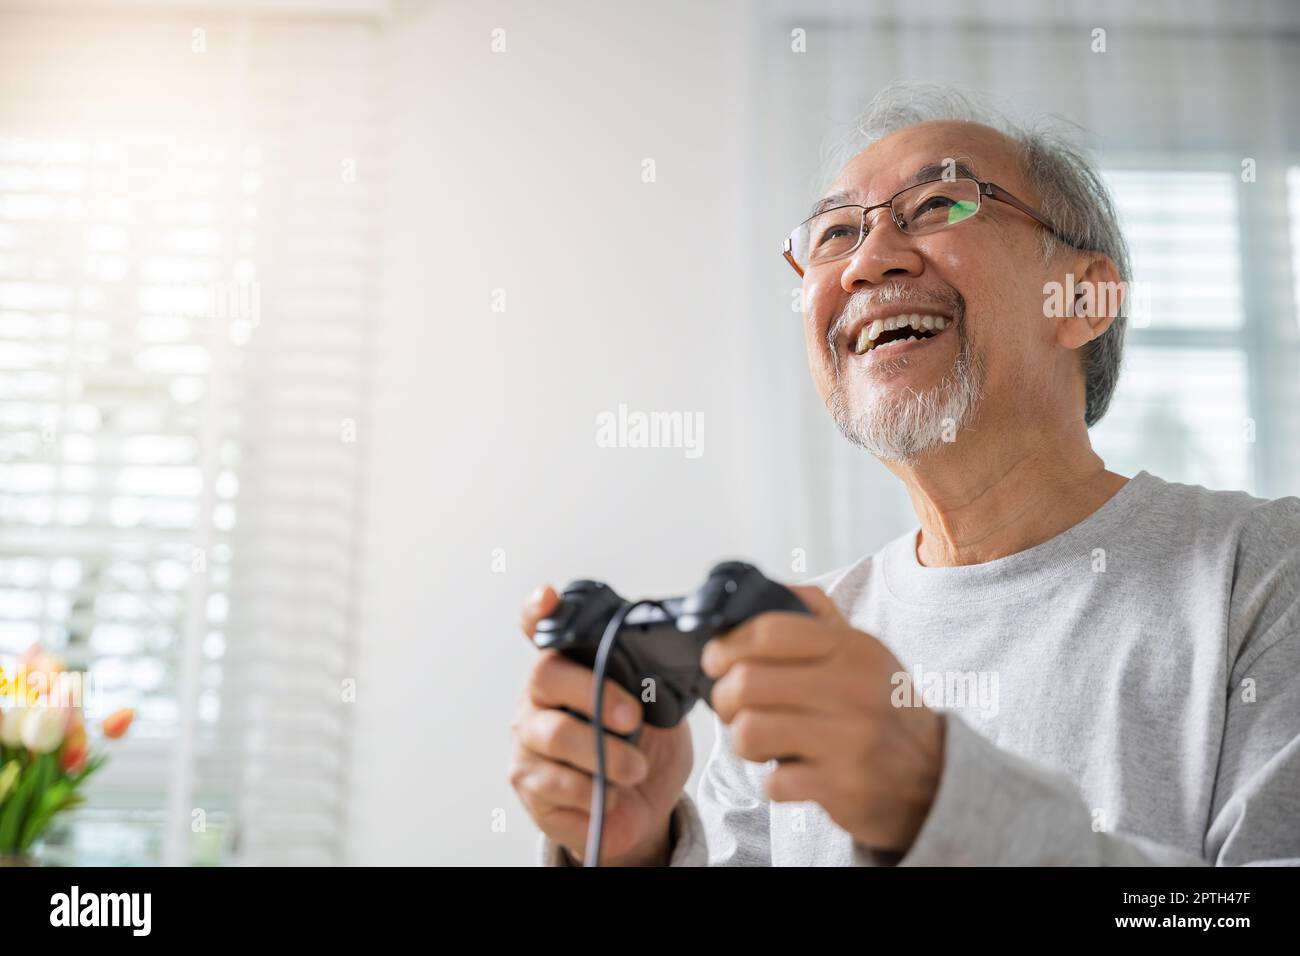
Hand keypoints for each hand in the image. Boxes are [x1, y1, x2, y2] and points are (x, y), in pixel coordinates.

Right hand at [509, 585, 692, 865]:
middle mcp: (539, 697)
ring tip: (636, 770)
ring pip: (555, 734)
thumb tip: (665, 673)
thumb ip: (653, 688)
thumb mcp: (661, 714)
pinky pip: (556, 782)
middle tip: (633, 719)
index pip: (542, 631)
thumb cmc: (644, 753)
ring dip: (604, 755)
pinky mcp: (527, 782)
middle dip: (596, 695)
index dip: (539, 612)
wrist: (641, 813)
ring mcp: (528, 738)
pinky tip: (609, 797)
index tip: (548, 596)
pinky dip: (593, 793)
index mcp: (571, 668)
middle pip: (548, 676)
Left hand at [702, 585, 944, 854]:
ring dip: (743, 741)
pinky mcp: (844, 787)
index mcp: (852, 648)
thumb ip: (819, 619)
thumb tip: (770, 587)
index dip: (728, 643)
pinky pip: (773, 782)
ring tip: (759, 741)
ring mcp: (849, 740)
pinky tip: (793, 774)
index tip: (716, 658)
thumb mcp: (866, 653)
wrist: (938, 777)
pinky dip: (773, 782)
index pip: (768, 630)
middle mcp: (852, 689)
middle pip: (746, 682)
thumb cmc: (885, 708)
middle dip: (725, 697)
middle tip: (732, 706)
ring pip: (749, 732)